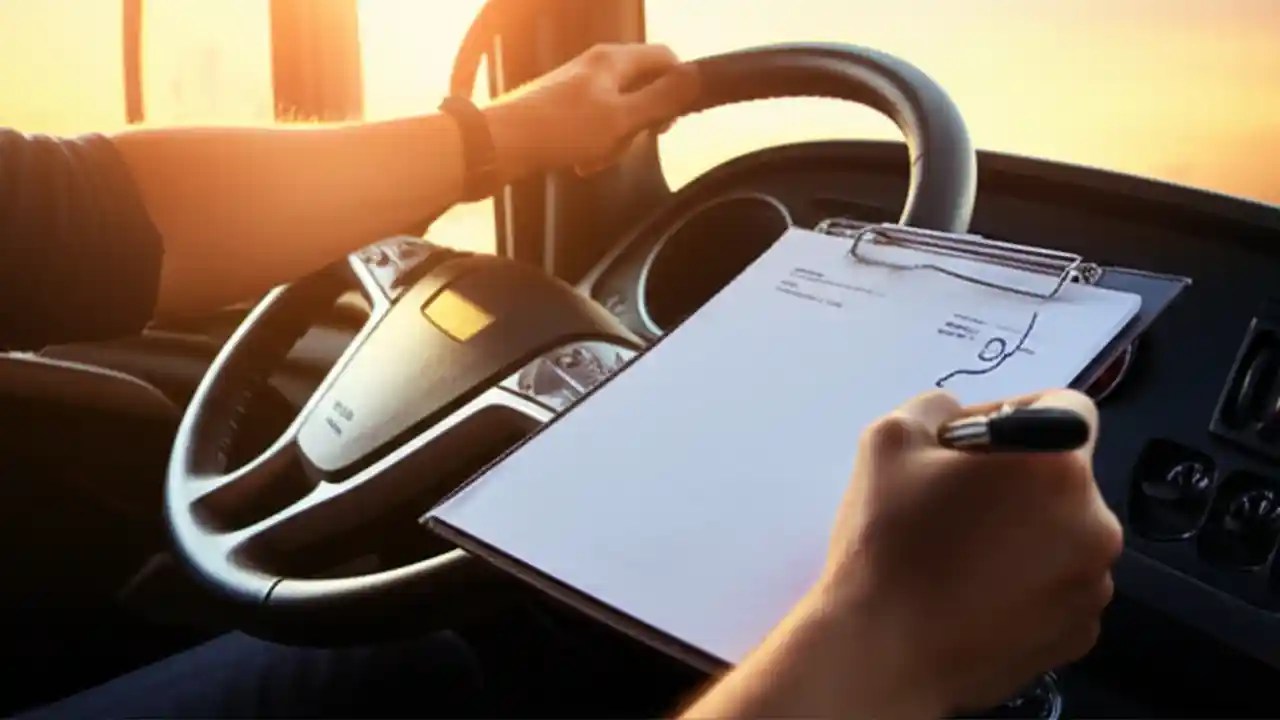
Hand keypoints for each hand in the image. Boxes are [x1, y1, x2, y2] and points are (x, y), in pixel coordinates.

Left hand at [482, 43, 699, 178]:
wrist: (500, 143)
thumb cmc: (562, 130)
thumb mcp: (622, 118)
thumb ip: (661, 99)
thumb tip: (698, 76)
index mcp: (615, 59)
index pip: (666, 59)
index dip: (676, 89)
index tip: (667, 122)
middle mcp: (597, 64)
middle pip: (643, 87)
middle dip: (643, 121)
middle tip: (630, 144)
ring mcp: (577, 84)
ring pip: (619, 110)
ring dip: (617, 139)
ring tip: (597, 159)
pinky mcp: (561, 105)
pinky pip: (595, 123)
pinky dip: (595, 143)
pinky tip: (581, 162)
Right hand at [819, 389, 1121, 715]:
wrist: (879, 653)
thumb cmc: (885, 543)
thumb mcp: (889, 439)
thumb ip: (939, 407)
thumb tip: (963, 418)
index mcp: (1057, 465)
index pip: (1068, 407)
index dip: (1017, 416)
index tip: (976, 446)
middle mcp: (1095, 523)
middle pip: (1064, 478)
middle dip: (1017, 482)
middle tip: (954, 504)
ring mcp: (1092, 586)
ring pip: (1063, 536)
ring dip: (1024, 534)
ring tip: (958, 556)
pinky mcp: (1078, 634)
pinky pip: (1059, 589)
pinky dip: (1026, 586)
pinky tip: (972, 594)